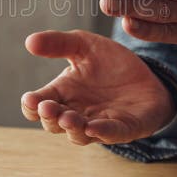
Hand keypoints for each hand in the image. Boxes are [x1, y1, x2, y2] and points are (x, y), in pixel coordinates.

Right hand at [21, 29, 174, 144]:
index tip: (30, 98)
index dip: (31, 105)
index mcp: (62, 94)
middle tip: (47, 108)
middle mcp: (76, 113)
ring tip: (68, 118)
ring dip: (72, 128)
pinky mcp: (124, 129)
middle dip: (49, 117)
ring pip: (79, 135)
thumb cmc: (109, 62)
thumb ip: (58, 43)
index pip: (38, 105)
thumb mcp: (84, 45)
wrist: (147, 72)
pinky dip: (101, 132)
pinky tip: (94, 127)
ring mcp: (99, 124)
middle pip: (54, 123)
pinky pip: (110, 135)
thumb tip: (29, 42)